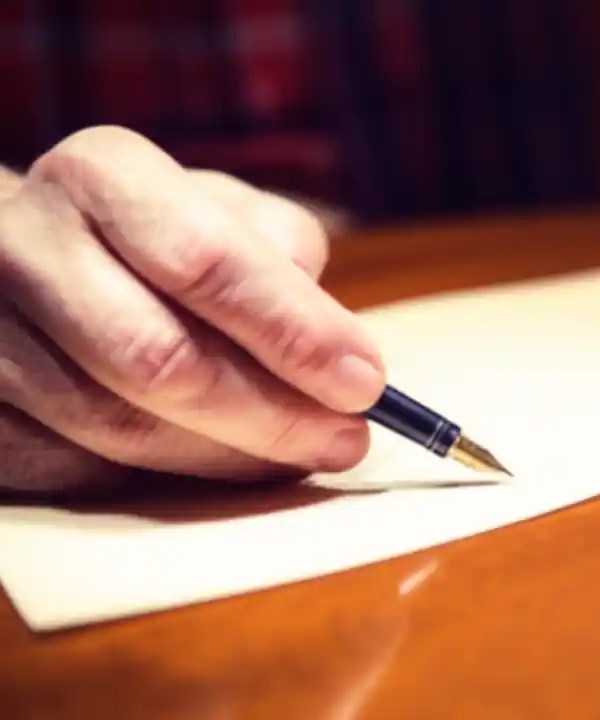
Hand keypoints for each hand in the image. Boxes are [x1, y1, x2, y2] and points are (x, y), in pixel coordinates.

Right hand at [0, 126, 383, 493]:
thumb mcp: (228, 212)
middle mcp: (22, 242)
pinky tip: (212, 465)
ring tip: (297, 457)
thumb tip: (340, 356)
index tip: (365, 384)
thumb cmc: (159, 235)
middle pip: (157, 359)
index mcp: (104, 175)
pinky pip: (72, 469)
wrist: (28, 254)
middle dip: (269, 415)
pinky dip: (157, 480)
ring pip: (114, 428)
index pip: (207, 262)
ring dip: (225, 458)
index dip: (293, 332)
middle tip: (346, 440)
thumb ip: (287, 265)